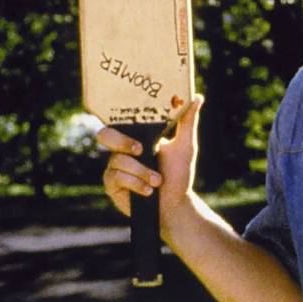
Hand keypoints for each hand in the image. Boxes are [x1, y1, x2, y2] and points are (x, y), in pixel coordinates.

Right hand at [99, 95, 203, 217]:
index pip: (122, 121)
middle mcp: (122, 149)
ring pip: (117, 160)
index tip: (137, 121)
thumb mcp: (185, 147)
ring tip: (157, 181)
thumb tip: (197, 96)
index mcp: (137, 137)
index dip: (121, 117)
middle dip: (122, 141)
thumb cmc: (178, 174)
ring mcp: (115, 167)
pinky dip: (135, 183)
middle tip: (140, 150)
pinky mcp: (111, 184)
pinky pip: (116, 177)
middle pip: (105, 135)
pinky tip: (148, 191)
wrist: (174, 204)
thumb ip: (187, 122)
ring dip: (141, 171)